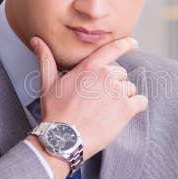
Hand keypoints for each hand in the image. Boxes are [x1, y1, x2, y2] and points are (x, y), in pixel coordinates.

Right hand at [29, 35, 147, 162]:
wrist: (64, 139)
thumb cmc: (55, 112)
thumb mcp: (48, 84)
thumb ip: (46, 60)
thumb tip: (36, 40)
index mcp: (89, 67)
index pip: (113, 49)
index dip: (126, 44)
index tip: (134, 43)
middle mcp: (106, 76)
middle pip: (121, 74)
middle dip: (113, 84)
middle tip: (98, 101)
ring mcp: (117, 92)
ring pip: (130, 89)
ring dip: (122, 98)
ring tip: (105, 111)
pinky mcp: (126, 109)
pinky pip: (140, 102)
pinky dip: (136, 107)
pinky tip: (122, 114)